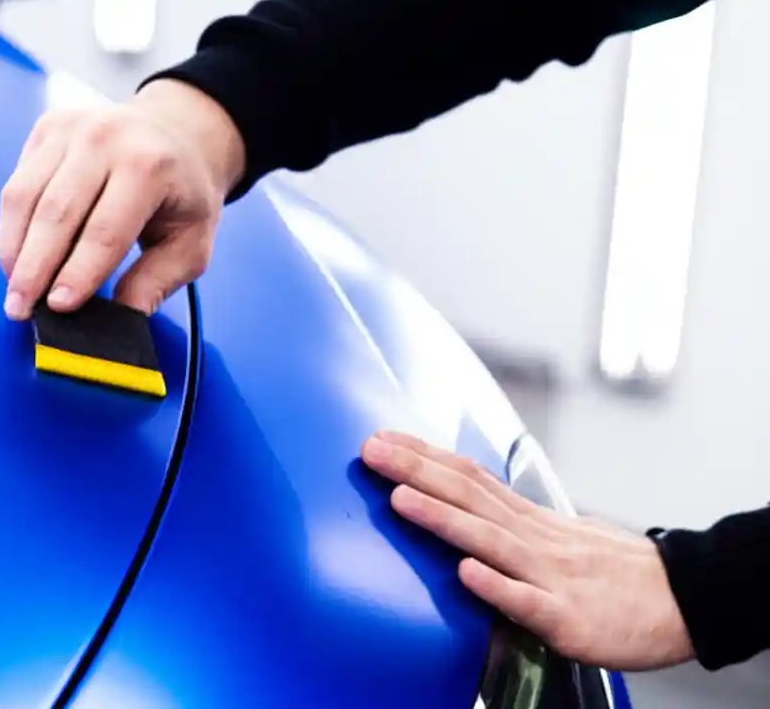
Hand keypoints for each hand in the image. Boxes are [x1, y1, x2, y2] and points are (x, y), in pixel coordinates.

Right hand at [0, 79, 244, 319]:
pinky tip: (17, 257)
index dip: (78, 272)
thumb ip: (158, 281)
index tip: (57, 306)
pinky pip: (17, 184)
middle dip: (34, 268)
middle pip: (56, 213)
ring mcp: (71, 129)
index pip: (105, 230)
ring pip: (25, 197)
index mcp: (149, 165)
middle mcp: (105, 139)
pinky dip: (12, 226)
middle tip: (20, 309)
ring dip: (14, 249)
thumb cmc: (183, 190)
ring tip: (14, 289)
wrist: (178, 129)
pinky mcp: (47, 129)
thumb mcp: (192, 240)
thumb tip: (124, 317)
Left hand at [361, 430, 694, 670]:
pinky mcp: (567, 617)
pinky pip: (527, 602)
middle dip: (415, 472)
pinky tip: (466, 574)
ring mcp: (549, 575)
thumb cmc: (611, 572)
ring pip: (490, 541)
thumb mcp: (554, 536)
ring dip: (442, 518)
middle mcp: (533, 538)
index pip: (468, 477)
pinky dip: (497, 587)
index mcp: (528, 519)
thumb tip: (459, 504)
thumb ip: (505, 523)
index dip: (424, 456)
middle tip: (370, 450)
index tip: (381, 437)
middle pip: (469, 497)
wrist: (684, 601)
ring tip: (399, 499)